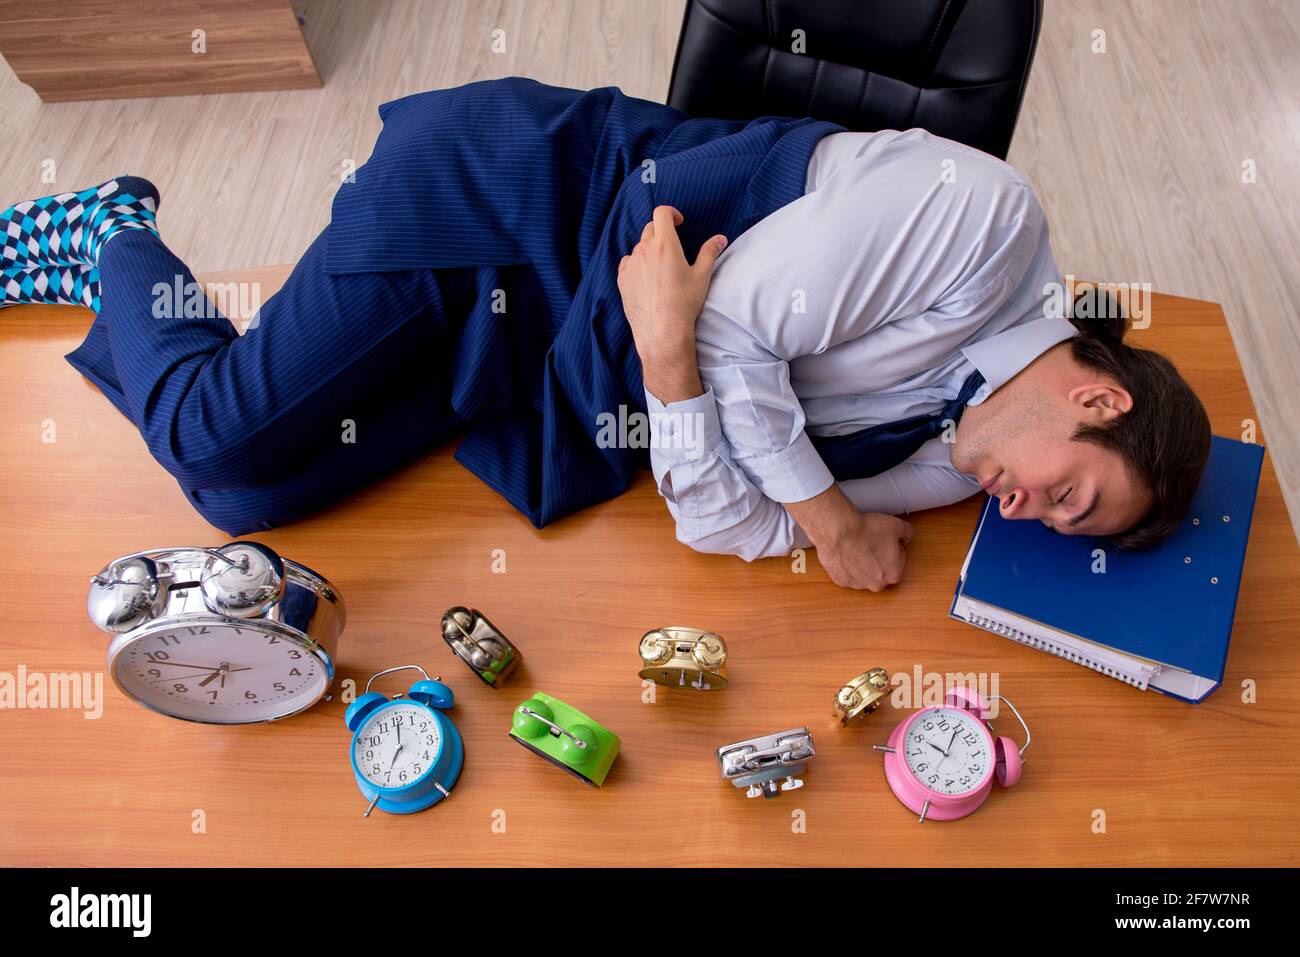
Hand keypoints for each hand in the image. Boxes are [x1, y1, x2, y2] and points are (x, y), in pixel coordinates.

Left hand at [617, 205, 726, 398]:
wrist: (662, 331)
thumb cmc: (684, 304)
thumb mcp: (702, 276)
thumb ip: (710, 252)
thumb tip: (720, 239)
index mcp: (665, 245)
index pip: (661, 213)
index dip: (671, 213)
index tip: (679, 222)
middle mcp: (644, 251)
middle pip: (650, 228)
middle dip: (662, 231)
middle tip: (673, 245)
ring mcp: (631, 265)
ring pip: (639, 247)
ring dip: (650, 249)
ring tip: (662, 265)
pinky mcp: (622, 279)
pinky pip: (628, 263)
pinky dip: (637, 263)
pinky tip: (647, 276)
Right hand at [815, 510, 913, 591]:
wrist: (839, 531)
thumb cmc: (866, 530)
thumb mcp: (897, 525)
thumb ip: (907, 533)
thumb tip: (906, 537)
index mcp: (894, 573)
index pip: (899, 562)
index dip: (892, 549)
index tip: (885, 541)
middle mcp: (876, 584)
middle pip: (881, 572)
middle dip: (878, 560)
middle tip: (871, 543)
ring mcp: (857, 584)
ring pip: (864, 575)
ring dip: (862, 564)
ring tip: (857, 546)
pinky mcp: (841, 581)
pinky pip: (847, 575)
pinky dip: (847, 566)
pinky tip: (846, 553)